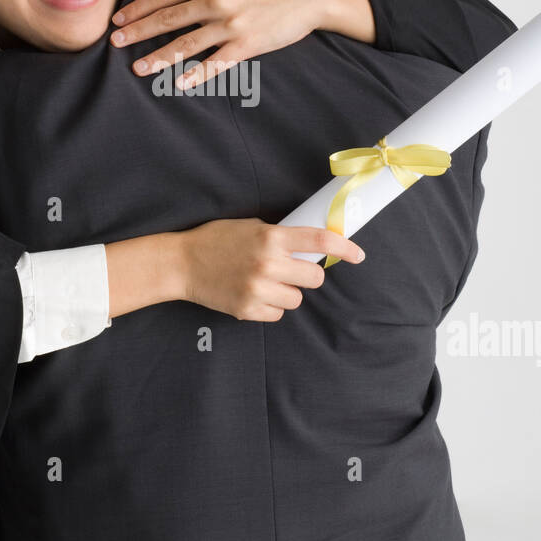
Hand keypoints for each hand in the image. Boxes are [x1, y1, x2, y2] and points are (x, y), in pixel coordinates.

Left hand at [110, 0, 324, 88]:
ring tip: (138, 69)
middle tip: (115, 44)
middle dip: (137, 33)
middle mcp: (215, 0)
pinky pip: (215, 63)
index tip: (118, 20)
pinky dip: (196, 74)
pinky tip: (178, 83)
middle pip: (167, 19)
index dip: (138, 8)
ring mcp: (230, 24)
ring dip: (159, 58)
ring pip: (186, 44)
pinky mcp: (246, 45)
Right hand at [179, 218, 364, 321]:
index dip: (344, 248)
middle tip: (290, 270)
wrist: (183, 263)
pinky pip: (277, 313)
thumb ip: (281, 237)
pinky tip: (253, 294)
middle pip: (313, 278)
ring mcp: (258, 289)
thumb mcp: (252, 226)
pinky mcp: (248, 309)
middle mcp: (267, 263)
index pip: (319, 241)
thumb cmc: (218, 240)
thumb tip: (312, 249)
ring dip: (287, 292)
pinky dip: (270, 306)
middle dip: (305, 275)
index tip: (358, 254)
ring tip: (264, 283)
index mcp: (270, 237)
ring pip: (297, 299)